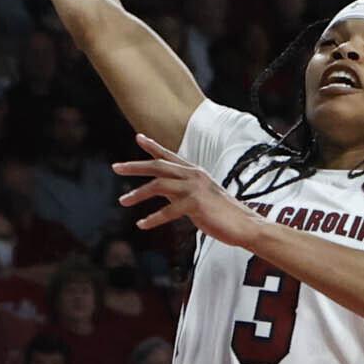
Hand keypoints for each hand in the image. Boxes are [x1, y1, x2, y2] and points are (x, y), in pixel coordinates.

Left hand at [115, 134, 255, 240]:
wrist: (246, 225)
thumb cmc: (225, 215)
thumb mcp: (200, 198)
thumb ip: (181, 191)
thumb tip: (161, 190)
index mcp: (196, 172)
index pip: (170, 156)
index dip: (153, 146)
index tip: (138, 137)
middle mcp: (194, 175)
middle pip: (158, 166)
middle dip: (135, 166)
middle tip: (116, 168)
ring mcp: (195, 188)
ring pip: (159, 185)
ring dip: (138, 194)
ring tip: (122, 201)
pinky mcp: (196, 204)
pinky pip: (168, 211)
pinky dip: (153, 218)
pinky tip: (142, 224)